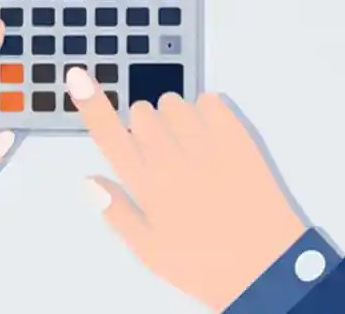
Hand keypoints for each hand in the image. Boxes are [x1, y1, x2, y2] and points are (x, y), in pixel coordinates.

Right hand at [68, 67, 305, 310]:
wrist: (267, 269)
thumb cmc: (207, 265)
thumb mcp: (151, 252)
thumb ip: (118, 213)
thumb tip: (90, 181)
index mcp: (149, 188)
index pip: (109, 135)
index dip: (91, 103)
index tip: (77, 75)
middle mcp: (175, 161)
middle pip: (142, 112)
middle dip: (142, 125)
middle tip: (159, 153)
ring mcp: (209, 147)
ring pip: (174, 102)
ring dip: (173, 116)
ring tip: (187, 146)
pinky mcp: (239, 140)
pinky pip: (211, 101)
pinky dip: (205, 110)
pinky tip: (209, 136)